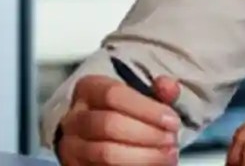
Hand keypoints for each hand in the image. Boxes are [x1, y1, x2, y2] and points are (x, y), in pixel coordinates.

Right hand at [56, 73, 182, 165]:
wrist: (102, 138)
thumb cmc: (124, 114)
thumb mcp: (141, 97)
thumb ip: (158, 91)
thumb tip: (169, 87)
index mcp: (89, 89)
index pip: (114, 94)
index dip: (146, 109)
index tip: (172, 121)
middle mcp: (75, 117)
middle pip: (109, 124)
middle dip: (147, 134)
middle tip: (171, 140)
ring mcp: (72, 145)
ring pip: (106, 152)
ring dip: (143, 156)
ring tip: (166, 155)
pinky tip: (152, 165)